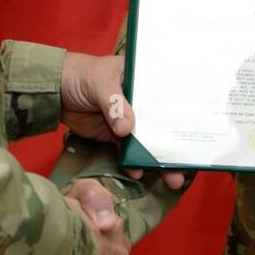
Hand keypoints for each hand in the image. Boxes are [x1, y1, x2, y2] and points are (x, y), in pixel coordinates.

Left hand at [59, 52, 185, 187]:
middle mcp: (142, 102)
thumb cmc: (81, 75)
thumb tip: (127, 130)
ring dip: (158, 159)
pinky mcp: (116, 136)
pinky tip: (138, 171)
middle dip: (176, 145)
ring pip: (149, 142)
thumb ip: (114, 104)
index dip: (185, 115)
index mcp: (145, 81)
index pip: (170, 98)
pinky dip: (134, 162)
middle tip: (187, 166)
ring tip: (172, 179)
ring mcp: (129, 120)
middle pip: (164, 124)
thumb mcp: (100, 82)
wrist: (55, 91)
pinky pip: (129, 151)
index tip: (199, 133)